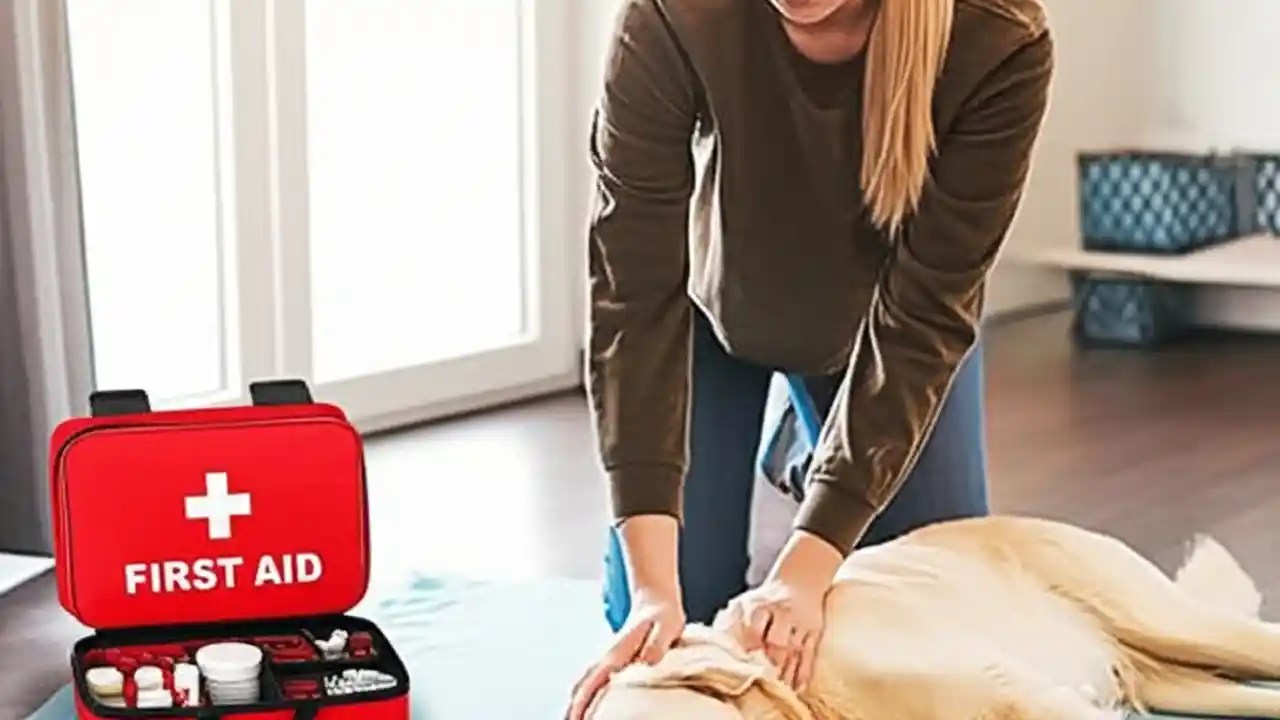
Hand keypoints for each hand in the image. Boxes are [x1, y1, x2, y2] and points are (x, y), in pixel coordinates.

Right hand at [567, 588, 685, 719]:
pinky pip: (591, 680)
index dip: (583, 702)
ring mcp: (606, 657)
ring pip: (584, 682)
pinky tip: (586, 706)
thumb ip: (657, 645)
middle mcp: (607, 655)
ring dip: (577, 701)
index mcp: (618, 652)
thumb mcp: (667, 627)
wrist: (655, 599)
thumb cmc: (662, 615)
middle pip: (582, 685)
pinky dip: (584, 693)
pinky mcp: (611, 660)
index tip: (576, 719)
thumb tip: (647, 663)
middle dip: (574, 707)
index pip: (594, 681)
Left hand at [715, 531, 840, 690]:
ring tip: (778, 690)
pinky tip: (797, 688)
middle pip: (778, 641)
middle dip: (770, 662)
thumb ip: (732, 623)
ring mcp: (801, 623)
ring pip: (794, 652)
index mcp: (761, 605)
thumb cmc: (766, 600)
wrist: (800, 580)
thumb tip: (715, 646)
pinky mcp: (815, 632)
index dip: (750, 648)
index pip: (755, 629)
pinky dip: (803, 674)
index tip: (745, 664)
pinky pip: (809, 655)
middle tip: (763, 681)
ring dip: (786, 673)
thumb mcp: (748, 604)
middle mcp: (783, 613)